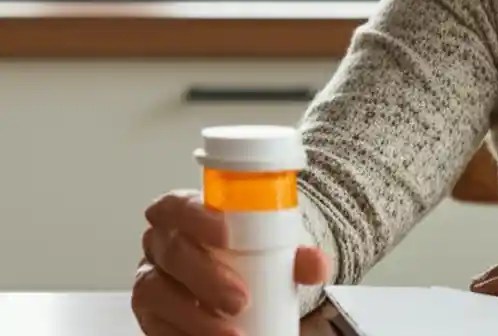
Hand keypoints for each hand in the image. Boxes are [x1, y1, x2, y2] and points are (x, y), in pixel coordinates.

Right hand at [132, 189, 330, 335]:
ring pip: (155, 292)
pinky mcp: (151, 315)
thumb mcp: (275, 250)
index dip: (196, 218)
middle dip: (205, 277)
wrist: (243, 285)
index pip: (177, 205)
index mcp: (185, 215)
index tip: (227, 236)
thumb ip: (298, 257)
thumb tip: (316, 265)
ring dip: (194, 316)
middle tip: (240, 299)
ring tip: (233, 334)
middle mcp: (161, 245)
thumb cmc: (250, 256)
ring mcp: (151, 280)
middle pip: (171, 252)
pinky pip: (155, 327)